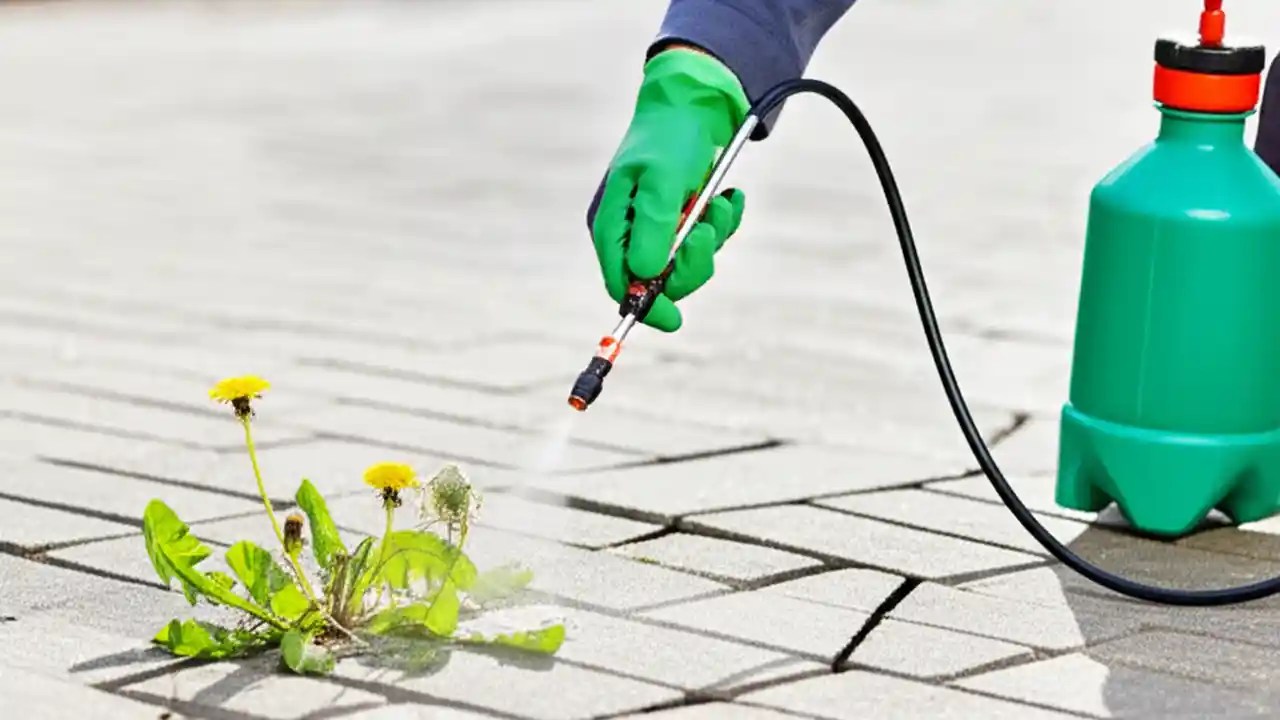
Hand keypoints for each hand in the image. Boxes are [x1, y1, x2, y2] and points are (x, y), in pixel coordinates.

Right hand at [588, 47, 749, 331]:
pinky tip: (729, 197)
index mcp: (610, 225)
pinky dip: (724, 222)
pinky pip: (707, 241)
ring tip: (717, 203)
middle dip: (691, 262)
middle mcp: (630, 231)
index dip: (645, 306)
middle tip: (706, 230)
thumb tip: (645, 277)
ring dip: (712, 236)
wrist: (697, 100)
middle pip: (658, 281)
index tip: (674, 318)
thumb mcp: (661, 182)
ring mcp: (657, 226)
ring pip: (687, 262)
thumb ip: (653, 230)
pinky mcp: (683, 218)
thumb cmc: (671, 137)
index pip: (620, 284)